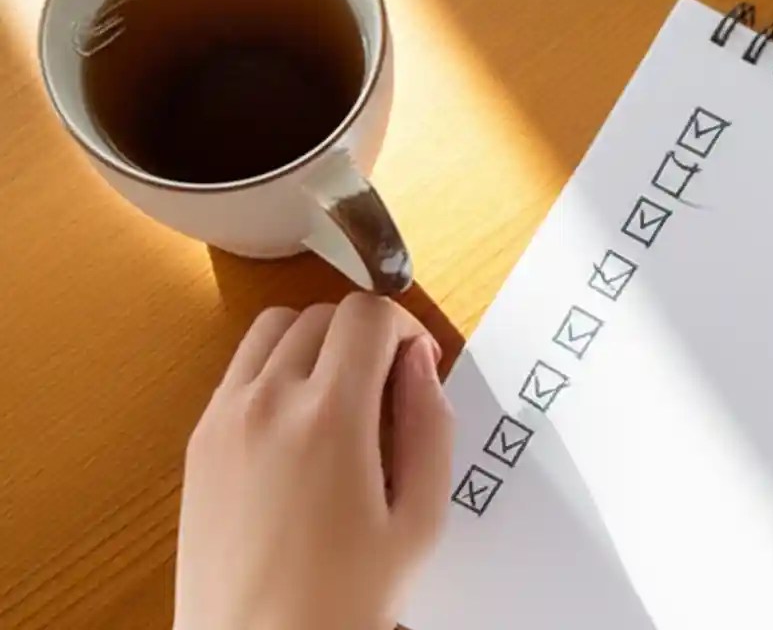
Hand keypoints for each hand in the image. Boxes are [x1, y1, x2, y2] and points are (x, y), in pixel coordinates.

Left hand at [174, 293, 453, 629]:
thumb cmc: (344, 600)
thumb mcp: (420, 521)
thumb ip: (432, 427)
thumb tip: (420, 362)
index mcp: (330, 417)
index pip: (368, 313)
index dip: (406, 328)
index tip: (418, 367)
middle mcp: (269, 401)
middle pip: (324, 313)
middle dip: (366, 335)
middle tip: (389, 389)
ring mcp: (225, 417)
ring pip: (275, 327)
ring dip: (317, 342)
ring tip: (342, 398)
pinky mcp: (199, 439)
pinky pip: (241, 368)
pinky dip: (276, 368)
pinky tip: (300, 425)